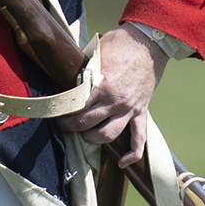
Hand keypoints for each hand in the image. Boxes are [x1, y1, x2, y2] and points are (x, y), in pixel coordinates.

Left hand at [54, 23, 165, 166]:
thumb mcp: (96, 53)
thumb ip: (84, 70)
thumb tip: (68, 78)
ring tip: (83, 135)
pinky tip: (121, 163)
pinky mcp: (141, 111)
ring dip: (92, 139)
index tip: (54, 112)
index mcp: (101, 85)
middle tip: (63, 124)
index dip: (62, 111)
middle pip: (87, 123)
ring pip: (108, 135)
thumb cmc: (121, 43)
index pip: (76, 106)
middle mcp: (115, 101)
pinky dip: (132, 154)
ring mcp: (129, 108)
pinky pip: (139, 138)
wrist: (150, 42)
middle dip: (71, 126)